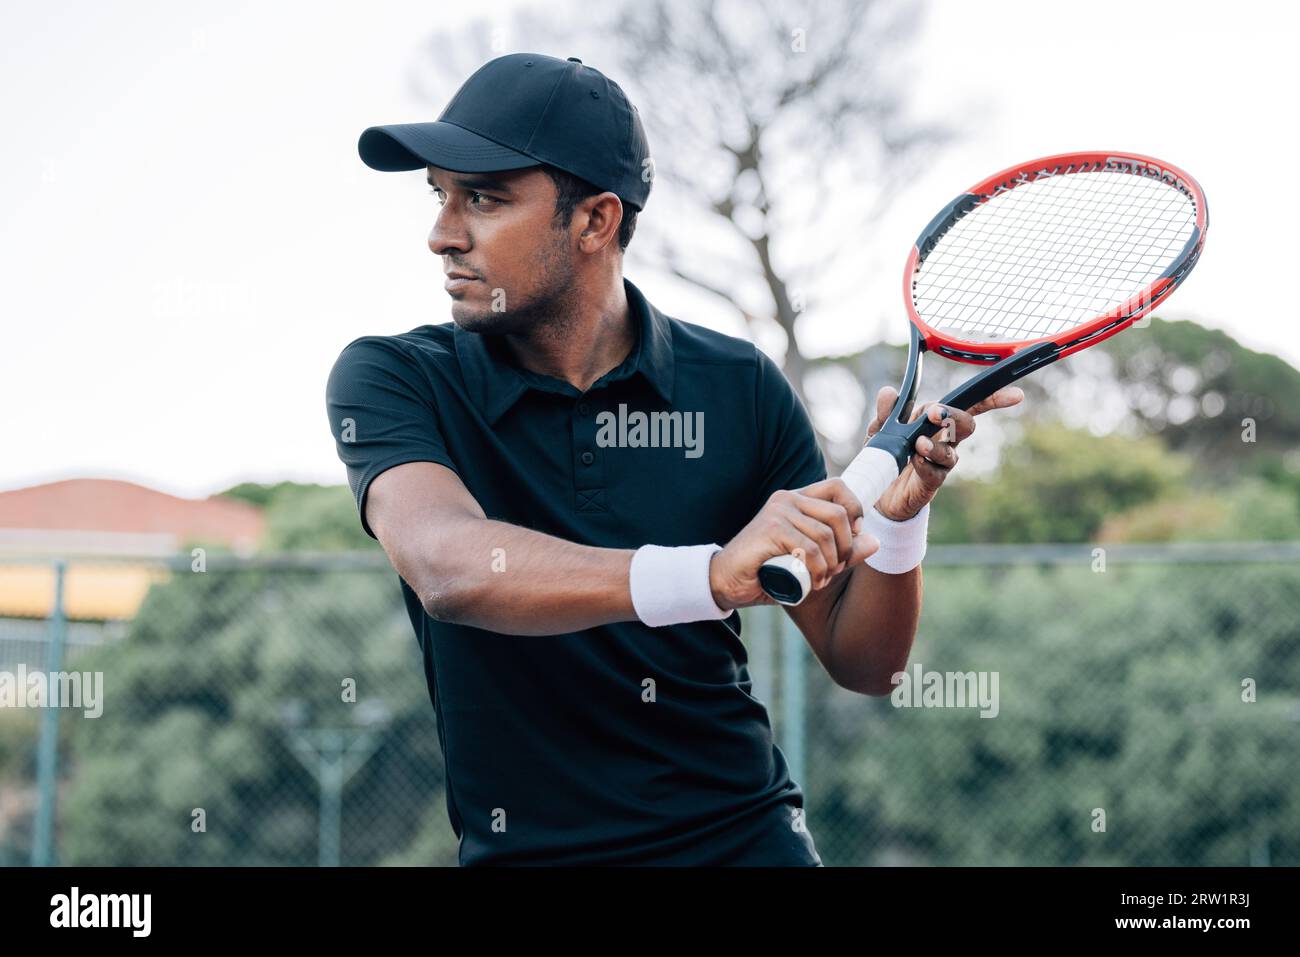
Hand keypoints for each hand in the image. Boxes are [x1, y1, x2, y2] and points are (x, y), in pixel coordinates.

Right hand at [709, 478, 880, 609]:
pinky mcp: (771, 529)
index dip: (854, 509)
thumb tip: (875, 542)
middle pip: (838, 513)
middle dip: (847, 547)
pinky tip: (813, 582)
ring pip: (826, 535)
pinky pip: (810, 549)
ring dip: (831, 564)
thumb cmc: (767, 570)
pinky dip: (818, 570)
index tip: (853, 537)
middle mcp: (788, 499)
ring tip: (822, 579)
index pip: (838, 486)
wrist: (727, 581)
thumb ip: (841, 551)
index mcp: (797, 499)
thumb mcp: (812, 560)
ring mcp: (778, 512)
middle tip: (837, 569)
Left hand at [867, 386, 1024, 520]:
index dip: (992, 399)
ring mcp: (940, 463)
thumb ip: (886, 413)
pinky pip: (935, 473)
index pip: (968, 406)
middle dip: (955, 416)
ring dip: (937, 446)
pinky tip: (914, 460)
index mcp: (935, 421)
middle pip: (966, 425)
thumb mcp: (880, 431)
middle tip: (934, 413)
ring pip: (952, 452)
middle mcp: (944, 440)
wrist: (878, 491)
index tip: (1015, 395)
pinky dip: (925, 464)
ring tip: (918, 444)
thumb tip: (889, 392)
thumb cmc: (886, 456)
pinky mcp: (930, 483)